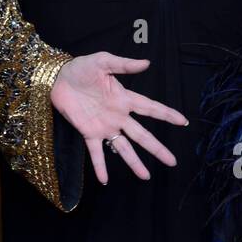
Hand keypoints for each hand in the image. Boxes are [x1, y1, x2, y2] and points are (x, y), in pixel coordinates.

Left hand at [50, 53, 187, 183]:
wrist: (57, 77)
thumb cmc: (81, 68)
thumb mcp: (103, 61)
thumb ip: (124, 65)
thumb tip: (147, 63)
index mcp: (124, 98)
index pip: (150, 108)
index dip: (167, 114)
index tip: (183, 122)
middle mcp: (118, 116)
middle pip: (142, 135)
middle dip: (157, 148)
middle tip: (172, 161)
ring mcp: (104, 126)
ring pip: (124, 147)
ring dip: (134, 162)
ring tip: (145, 177)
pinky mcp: (88, 133)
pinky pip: (96, 152)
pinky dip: (100, 166)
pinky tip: (105, 180)